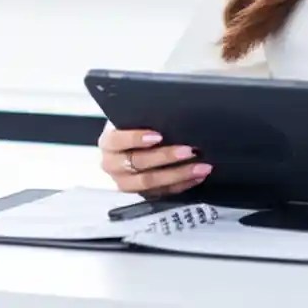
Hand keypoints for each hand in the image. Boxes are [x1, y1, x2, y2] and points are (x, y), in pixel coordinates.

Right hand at [97, 122, 212, 197]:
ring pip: (149, 182)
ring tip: (199, 167)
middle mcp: (112, 165)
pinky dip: (182, 184)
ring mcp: (125, 182)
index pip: (117, 140)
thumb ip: (144, 117)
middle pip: (137, 163)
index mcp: (108, 143)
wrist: (129, 145)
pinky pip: (161, 192)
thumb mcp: (133, 118)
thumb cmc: (134, 127)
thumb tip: (169, 113)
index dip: (136, 138)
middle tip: (188, 150)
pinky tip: (197, 176)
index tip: (158, 135)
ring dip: (178, 175)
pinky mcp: (140, 193)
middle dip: (165, 157)